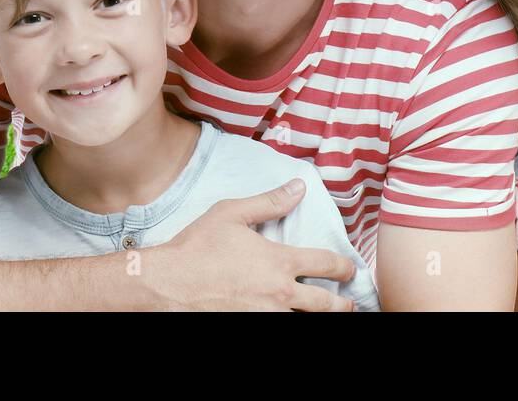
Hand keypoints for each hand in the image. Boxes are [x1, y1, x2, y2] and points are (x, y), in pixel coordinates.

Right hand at [146, 178, 357, 310]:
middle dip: (342, 304)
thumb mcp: (233, 213)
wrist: (167, 284)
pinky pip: (280, 329)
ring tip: (329, 315)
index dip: (343, 266)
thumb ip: (270, 202)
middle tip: (349, 303)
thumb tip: (300, 187)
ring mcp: (264, 316)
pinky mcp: (248, 327)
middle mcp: (278, 293)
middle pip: (325, 304)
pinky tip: (292, 318)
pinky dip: (290, 322)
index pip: (325, 263)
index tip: (349, 269)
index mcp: (279, 262)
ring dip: (320, 317)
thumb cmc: (198, 247)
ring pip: (304, 321)